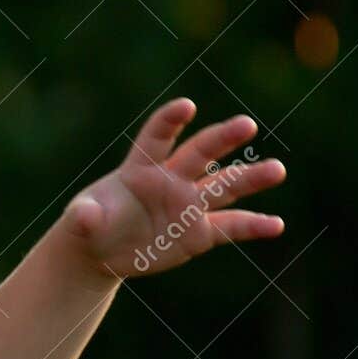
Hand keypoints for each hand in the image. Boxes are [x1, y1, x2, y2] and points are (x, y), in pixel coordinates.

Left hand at [59, 98, 285, 280]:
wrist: (103, 251)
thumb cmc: (91, 226)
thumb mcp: (81, 222)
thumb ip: (84, 215)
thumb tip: (85, 214)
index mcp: (140, 169)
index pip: (157, 138)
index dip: (169, 121)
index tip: (186, 107)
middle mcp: (171, 180)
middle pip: (201, 153)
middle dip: (222, 138)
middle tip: (247, 124)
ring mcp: (188, 205)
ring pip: (224, 186)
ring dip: (250, 178)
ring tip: (276, 170)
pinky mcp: (198, 232)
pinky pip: (230, 226)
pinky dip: (253, 226)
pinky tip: (275, 225)